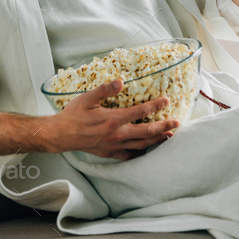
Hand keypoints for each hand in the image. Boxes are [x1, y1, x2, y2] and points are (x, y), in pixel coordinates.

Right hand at [46, 80, 179, 160]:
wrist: (61, 135)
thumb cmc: (74, 114)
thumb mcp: (87, 98)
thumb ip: (105, 89)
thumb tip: (120, 82)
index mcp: (113, 119)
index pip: (141, 112)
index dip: (156, 106)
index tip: (166, 100)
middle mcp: (117, 135)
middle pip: (147, 132)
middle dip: (164, 126)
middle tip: (176, 122)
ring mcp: (114, 146)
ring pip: (141, 145)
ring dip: (157, 140)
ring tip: (168, 136)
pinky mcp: (110, 153)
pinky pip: (129, 156)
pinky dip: (141, 153)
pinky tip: (146, 150)